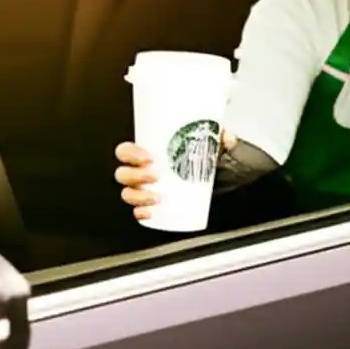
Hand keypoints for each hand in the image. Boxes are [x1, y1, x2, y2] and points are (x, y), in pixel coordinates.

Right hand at [114, 129, 237, 220]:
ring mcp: (146, 189)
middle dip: (135, 176)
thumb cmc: (206, 158)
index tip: (149, 158)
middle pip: (123, 173)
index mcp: (148, 151)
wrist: (219, 178)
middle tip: (155, 176)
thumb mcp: (213, 145)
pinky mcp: (153, 205)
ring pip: (128, 193)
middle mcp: (143, 170)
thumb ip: (221, 138)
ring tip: (157, 197)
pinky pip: (138, 211)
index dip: (130, 154)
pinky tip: (149, 213)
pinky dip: (140, 212)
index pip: (125, 151)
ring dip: (138, 196)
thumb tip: (226, 135)